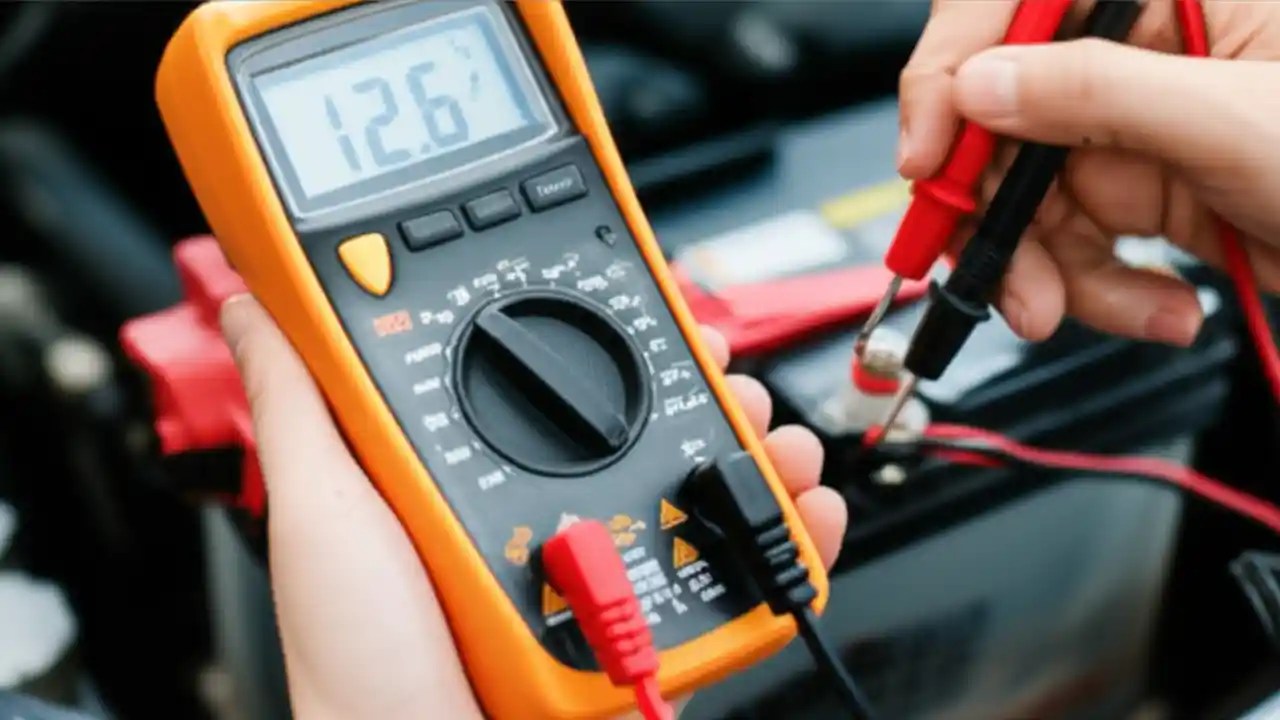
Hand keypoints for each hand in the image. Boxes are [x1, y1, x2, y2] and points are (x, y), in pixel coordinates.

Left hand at [220, 295, 846, 719]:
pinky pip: (738, 572)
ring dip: (760, 449)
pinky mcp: (652, 623)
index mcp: (470, 472)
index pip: (547, 377)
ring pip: (704, 489)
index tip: (644, 297)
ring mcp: (601, 570)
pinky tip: (805, 509)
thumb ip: (300, 404)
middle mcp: (543, 514)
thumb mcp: (321, 512)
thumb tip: (257, 305)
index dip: (604, 329)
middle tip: (729, 370)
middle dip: (705, 383)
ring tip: (777, 437)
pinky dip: (789, 536)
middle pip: (645, 424)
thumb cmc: (360, 665)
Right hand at [900, 1, 1279, 344]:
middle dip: (997, 206)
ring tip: (1091, 313)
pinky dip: (1104, 290)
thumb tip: (981, 87)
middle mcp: (1152, 45)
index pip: (1019, 0)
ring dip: (1050, 270)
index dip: (955, 69)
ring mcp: (1146, 123)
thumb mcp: (1238, 120)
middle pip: (1009, 110)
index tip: (932, 152)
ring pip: (1035, 192)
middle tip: (988, 268)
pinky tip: (1162, 309)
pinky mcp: (1153, 188)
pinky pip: (1080, 240)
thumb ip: (1096, 91)